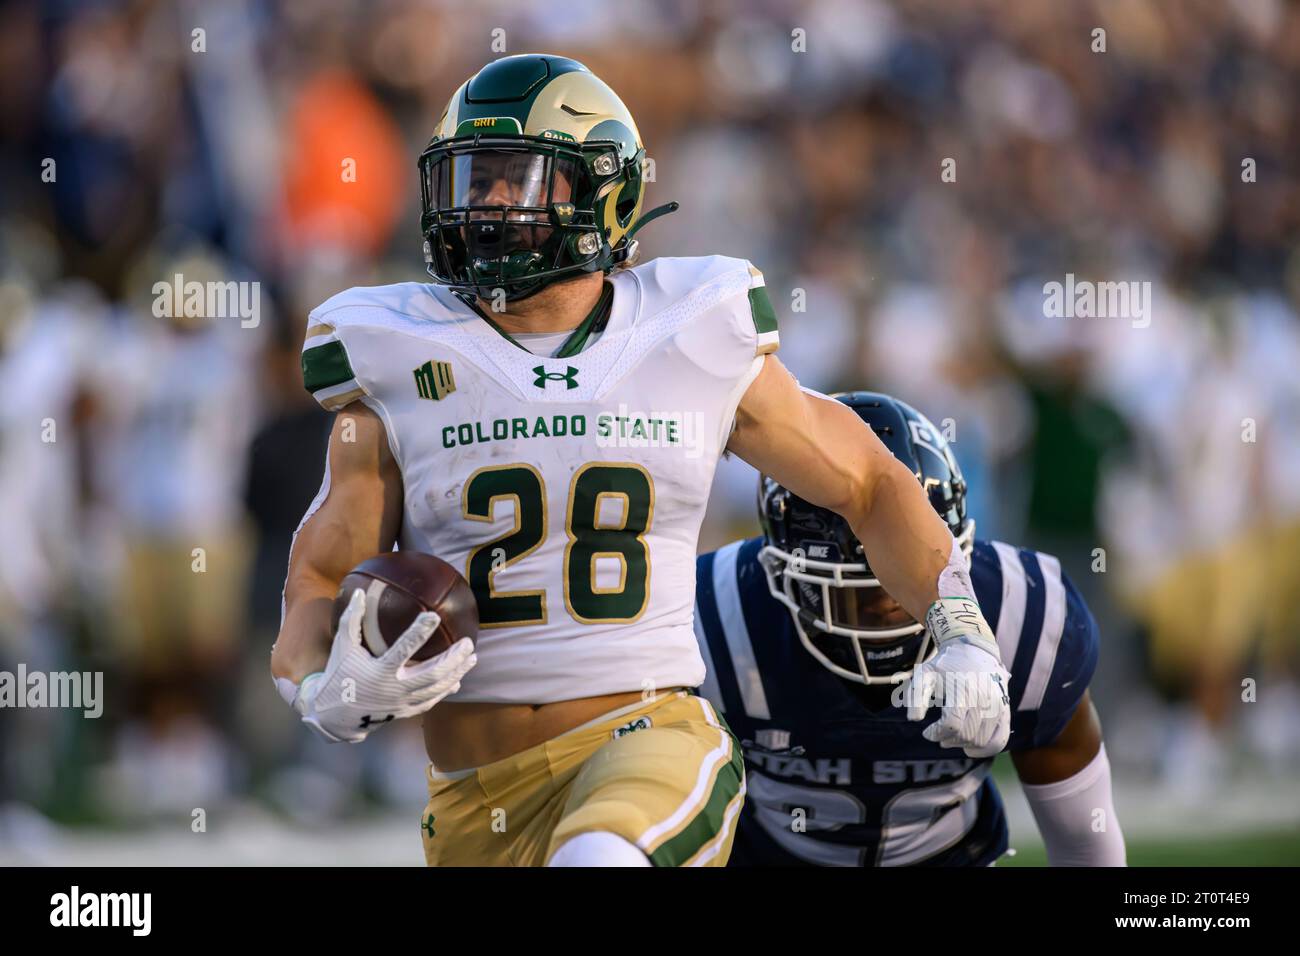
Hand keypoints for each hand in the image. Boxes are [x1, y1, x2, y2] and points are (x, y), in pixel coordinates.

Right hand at [284, 589, 476, 742]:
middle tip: (468, 643)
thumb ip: (351, 620)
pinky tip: (458, 679)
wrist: (334, 716)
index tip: (433, 616)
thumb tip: (358, 592)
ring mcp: (401, 703)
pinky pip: (431, 701)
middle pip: (432, 674)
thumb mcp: (343, 647)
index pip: (403, 649)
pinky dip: (446, 690)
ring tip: (471, 658)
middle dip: (453, 659)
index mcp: (378, 671)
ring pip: (437, 689)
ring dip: (456, 673)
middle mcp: (393, 689)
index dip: (419, 632)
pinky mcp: (404, 712)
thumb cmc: (339, 675)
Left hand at [900, 598, 1009, 757]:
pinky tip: (970, 747)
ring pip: (981, 741)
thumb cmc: (945, 664)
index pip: (952, 725)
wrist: (974, 649)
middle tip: (938, 734)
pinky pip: (1000, 740)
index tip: (927, 732)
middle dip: (947, 739)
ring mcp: (998, 706)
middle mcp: (984, 699)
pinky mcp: (1005, 711)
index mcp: (964, 690)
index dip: (936, 734)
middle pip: (966, 735)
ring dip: (962, 743)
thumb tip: (914, 719)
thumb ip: (916, 696)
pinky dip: (986, 749)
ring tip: (951, 735)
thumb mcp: (925, 674)